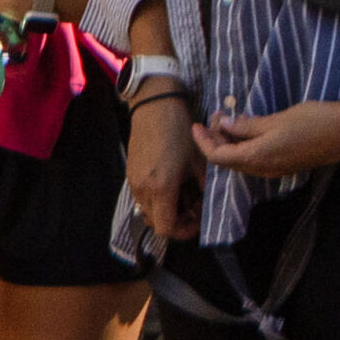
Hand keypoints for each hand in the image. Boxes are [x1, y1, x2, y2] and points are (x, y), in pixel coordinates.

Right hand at [127, 92, 201, 239]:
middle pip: (156, 222)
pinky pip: (143, 197)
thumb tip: (207, 200)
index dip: (184, 231)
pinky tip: (172, 182)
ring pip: (149, 210)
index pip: (166, 228)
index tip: (198, 221)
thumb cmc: (180, 131)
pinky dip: (158, 199)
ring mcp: (134, 182)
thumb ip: (204, 185)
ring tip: (185, 195)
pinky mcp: (132, 173)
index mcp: (161, 188)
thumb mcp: (199, 159)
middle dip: (177, 221)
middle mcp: (143, 189)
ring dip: (167, 210)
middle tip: (195, 207)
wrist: (154, 107)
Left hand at [194, 97, 339, 180]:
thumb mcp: (276, 119)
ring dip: (231, 144)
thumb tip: (224, 125)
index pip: (218, 156)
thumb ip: (247, 126)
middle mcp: (263, 170)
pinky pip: (257, 160)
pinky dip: (246, 147)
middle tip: (215, 119)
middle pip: (227, 161)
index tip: (196, 125)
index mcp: (257, 158)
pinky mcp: (286, 166)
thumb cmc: (314, 121)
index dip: (203, 141)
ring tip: (229, 121)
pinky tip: (248, 130)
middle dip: (216, 141)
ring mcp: (276, 170)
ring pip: (242, 161)